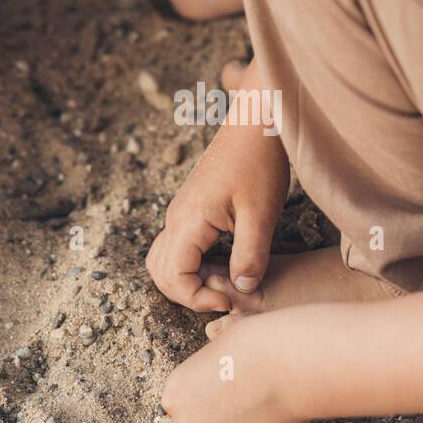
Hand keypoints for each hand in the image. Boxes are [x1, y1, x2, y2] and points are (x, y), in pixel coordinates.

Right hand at [146, 96, 290, 311]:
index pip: (172, 277)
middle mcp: (176, 218)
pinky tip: (225, 262)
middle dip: (189, 294)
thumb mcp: (261, 214)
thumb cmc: (259, 161)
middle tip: (227, 296)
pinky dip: (193, 264)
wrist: (256, 122)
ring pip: (166, 260)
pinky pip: (179, 246)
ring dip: (189, 280)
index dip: (198, 298)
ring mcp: (181, 213)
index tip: (231, 299)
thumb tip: (242, 289)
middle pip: (160, 273)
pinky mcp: (192, 209)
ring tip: (225, 281)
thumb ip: (250, 255)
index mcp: (188, 220)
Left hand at [162, 315, 308, 422]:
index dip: (208, 393)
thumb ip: (212, 359)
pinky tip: (278, 419)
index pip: (186, 402)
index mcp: (175, 396)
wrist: (288, 365)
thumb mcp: (221, 340)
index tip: (228, 384)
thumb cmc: (255, 344)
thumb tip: (217, 347)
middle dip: (221, 419)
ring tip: (267, 407)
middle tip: (248, 398)